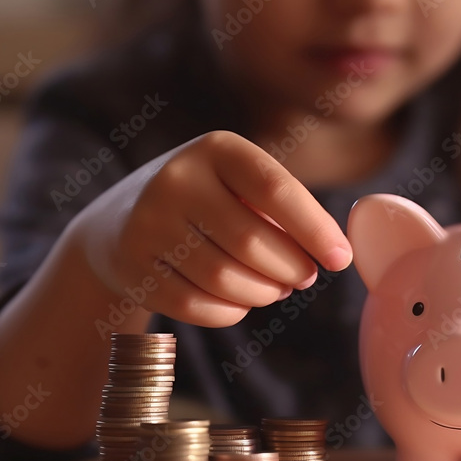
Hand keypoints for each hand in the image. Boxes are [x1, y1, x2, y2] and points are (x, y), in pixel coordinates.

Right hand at [69, 131, 352, 327]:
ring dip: (264, 293)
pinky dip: (230, 312)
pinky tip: (241, 302)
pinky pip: (197, 305)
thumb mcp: (241, 185)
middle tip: (303, 277)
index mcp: (216, 149)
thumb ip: (287, 210)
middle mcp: (176, 179)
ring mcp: (147, 223)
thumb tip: (334, 252)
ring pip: (225, 279)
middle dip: (290, 269)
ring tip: (275, 289)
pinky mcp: (132, 266)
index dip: (314, 228)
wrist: (119, 222)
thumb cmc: (210, 203)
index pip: (274, 189)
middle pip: (251, 242)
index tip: (341, 259)